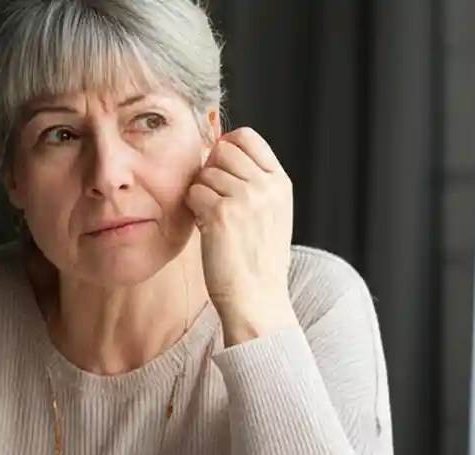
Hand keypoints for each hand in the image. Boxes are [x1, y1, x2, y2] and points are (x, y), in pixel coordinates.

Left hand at [186, 127, 297, 345]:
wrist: (257, 298)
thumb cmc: (258, 261)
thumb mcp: (272, 214)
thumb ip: (255, 183)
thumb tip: (220, 151)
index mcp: (280, 183)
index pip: (248, 137)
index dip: (226, 146)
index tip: (221, 169)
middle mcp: (266, 186)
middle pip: (222, 150)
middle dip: (211, 171)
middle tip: (214, 199)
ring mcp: (245, 198)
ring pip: (205, 173)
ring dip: (202, 194)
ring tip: (214, 220)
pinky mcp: (222, 213)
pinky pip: (193, 193)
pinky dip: (194, 210)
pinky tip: (206, 229)